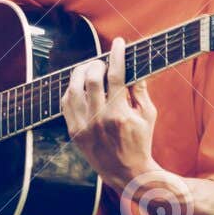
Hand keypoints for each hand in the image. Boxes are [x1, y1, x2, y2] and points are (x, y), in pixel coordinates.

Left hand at [61, 37, 157, 190]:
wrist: (126, 172)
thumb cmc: (140, 142)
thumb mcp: (148, 115)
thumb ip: (141, 90)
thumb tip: (136, 67)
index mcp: (120, 114)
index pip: (116, 76)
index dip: (117, 55)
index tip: (119, 42)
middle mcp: (99, 119)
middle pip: (91, 79)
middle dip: (96, 64)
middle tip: (102, 62)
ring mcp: (83, 126)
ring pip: (73, 89)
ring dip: (80, 74)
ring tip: (89, 70)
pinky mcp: (73, 132)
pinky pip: (65, 104)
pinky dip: (70, 90)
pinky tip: (78, 86)